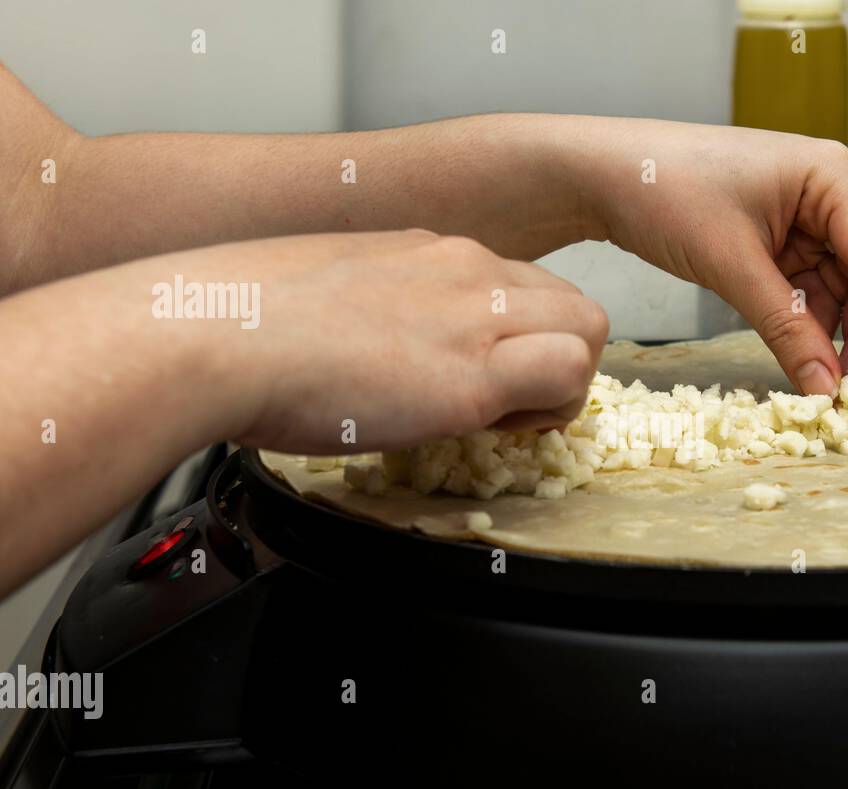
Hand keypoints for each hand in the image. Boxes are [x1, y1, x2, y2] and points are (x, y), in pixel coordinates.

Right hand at [209, 230, 608, 450]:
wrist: (210, 334)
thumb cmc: (240, 324)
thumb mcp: (329, 296)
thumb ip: (381, 313)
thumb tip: (388, 348)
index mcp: (429, 251)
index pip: (523, 284)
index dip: (522, 336)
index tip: (490, 375)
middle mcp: (464, 267)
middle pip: (571, 303)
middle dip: (558, 357)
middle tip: (513, 403)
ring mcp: (475, 313)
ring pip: (588, 331)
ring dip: (562, 383)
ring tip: (505, 419)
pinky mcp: (474, 371)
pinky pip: (570, 375)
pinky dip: (552, 410)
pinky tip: (496, 428)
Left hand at [574, 119, 847, 404]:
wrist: (605, 175)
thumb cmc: (665, 188)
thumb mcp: (731, 263)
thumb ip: (785, 325)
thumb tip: (825, 388)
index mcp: (831, 177)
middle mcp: (830, 198)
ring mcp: (807, 224)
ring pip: (846, 295)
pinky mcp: (781, 248)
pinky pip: (812, 298)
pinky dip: (817, 334)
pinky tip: (823, 372)